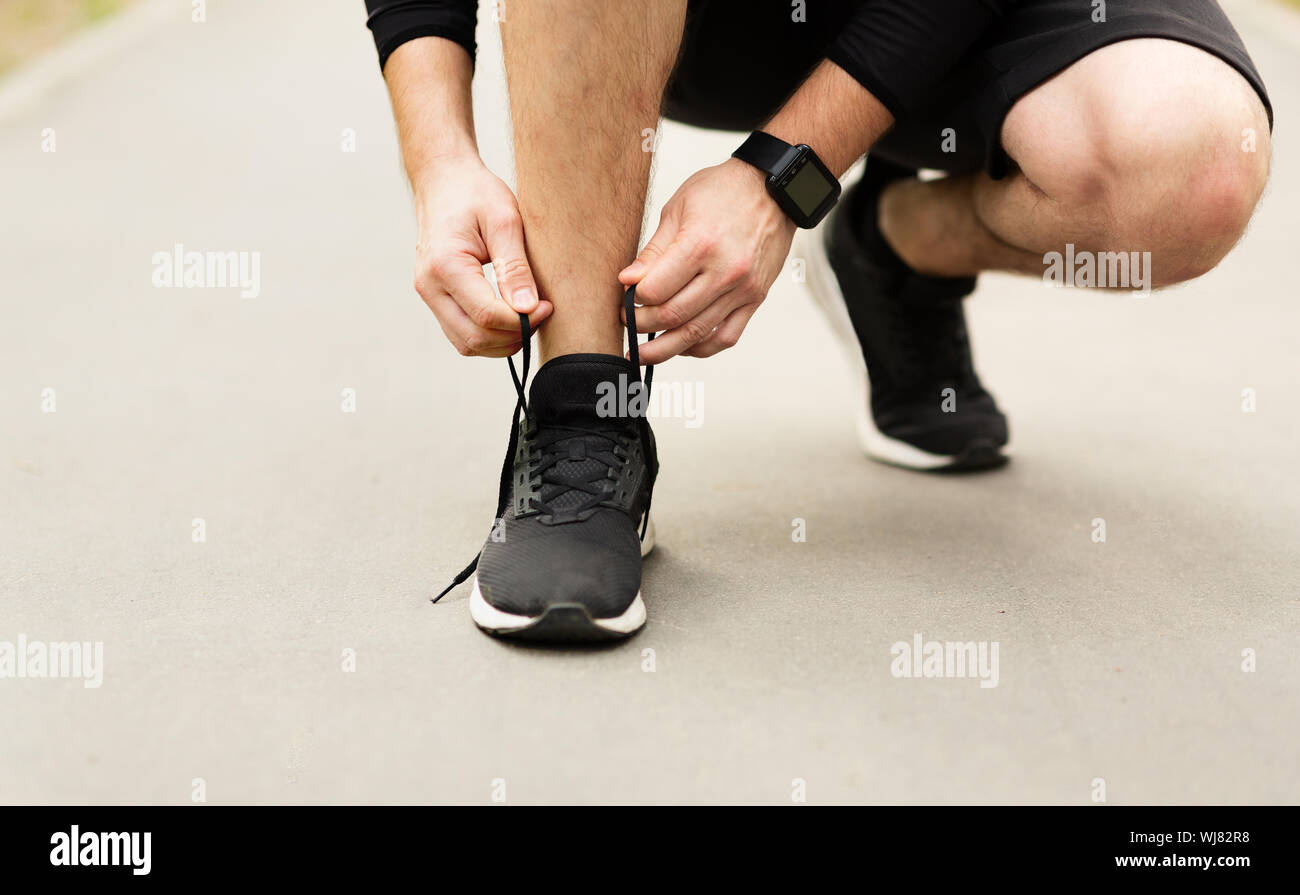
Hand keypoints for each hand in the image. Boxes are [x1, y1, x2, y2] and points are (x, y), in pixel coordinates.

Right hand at [412, 157, 551, 356]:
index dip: (523, 320)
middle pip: (474, 339)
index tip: (548, 305)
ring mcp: (429, 295)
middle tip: (542, 313)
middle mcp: (429, 285)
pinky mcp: (435, 299)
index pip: (486, 315)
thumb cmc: (475, 193)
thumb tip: (528, 309)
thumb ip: (516, 266)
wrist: (443, 180)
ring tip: (528, 317)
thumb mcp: (504, 220)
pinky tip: (511, 317)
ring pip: (467, 344)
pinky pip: (461, 333)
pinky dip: (488, 335)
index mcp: (445, 265)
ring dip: (501, 341)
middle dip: (513, 336)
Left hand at [619, 158, 795, 361]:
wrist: (774, 190)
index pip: (656, 290)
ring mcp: (743, 290)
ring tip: (641, 354)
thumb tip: (628, 281)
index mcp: (701, 244)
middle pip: (673, 315)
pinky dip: (700, 348)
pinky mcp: (755, 299)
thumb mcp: (679, 208)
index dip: (634, 299)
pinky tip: (681, 347)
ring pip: (697, 333)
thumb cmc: (725, 192)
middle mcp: (725, 272)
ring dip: (665, 348)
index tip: (624, 298)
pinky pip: (726, 337)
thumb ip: (654, 250)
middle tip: (627, 321)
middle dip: (642, 324)